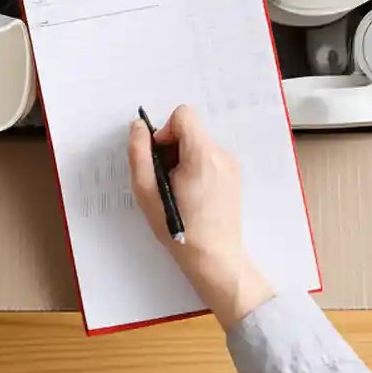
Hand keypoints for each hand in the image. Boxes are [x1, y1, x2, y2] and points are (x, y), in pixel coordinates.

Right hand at [128, 105, 273, 328]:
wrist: (214, 258)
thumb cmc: (179, 228)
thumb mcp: (148, 192)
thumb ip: (139, 154)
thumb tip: (138, 127)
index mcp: (202, 155)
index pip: (183, 114)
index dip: (164, 131)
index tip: (159, 158)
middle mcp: (221, 155)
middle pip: (190, 130)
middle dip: (172, 148)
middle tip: (165, 180)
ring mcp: (231, 165)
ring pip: (198, 145)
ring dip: (183, 160)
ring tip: (178, 191)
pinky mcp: (233, 176)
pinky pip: (209, 158)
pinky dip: (196, 168)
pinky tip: (191, 195)